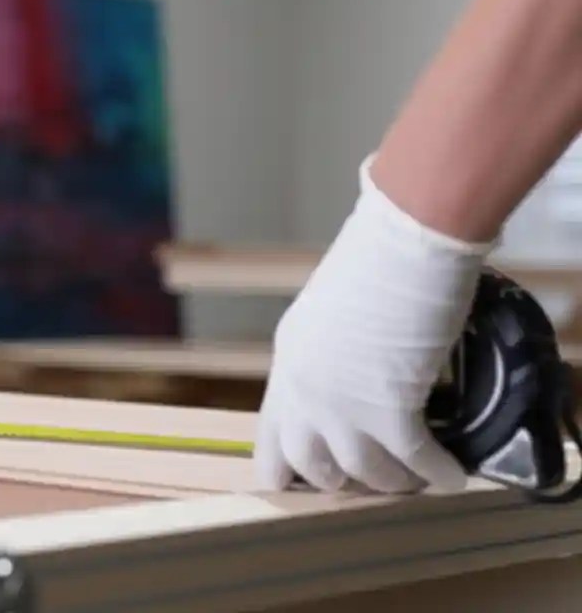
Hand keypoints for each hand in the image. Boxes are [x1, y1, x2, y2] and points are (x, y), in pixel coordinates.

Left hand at [254, 155, 493, 493]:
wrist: (406, 240)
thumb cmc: (377, 258)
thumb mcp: (333, 309)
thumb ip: (335, 348)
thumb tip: (359, 369)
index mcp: (287, 361)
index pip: (270, 437)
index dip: (292, 465)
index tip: (317, 475)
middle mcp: (302, 389)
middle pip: (307, 464)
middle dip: (339, 480)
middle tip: (370, 478)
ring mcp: (340, 404)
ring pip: (360, 472)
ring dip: (392, 482)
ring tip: (414, 479)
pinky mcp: (387, 410)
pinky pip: (411, 461)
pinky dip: (436, 473)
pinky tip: (453, 476)